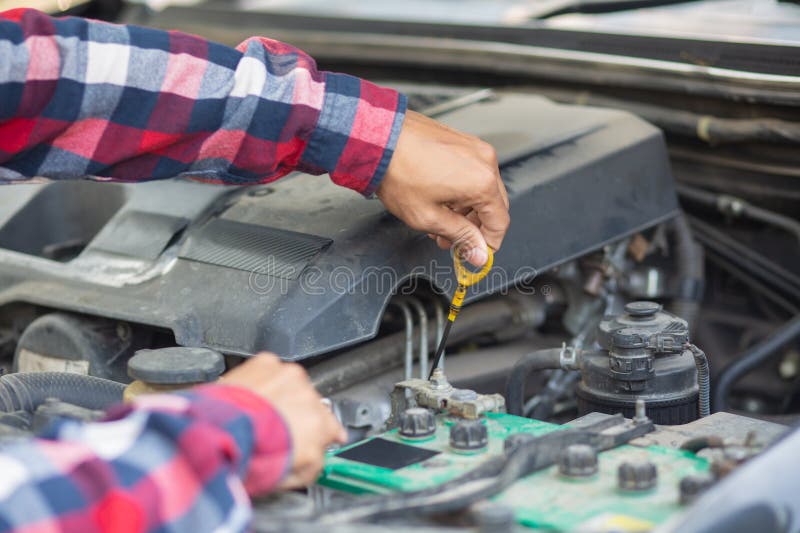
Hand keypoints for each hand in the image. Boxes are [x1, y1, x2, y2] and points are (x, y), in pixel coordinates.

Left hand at [222, 354, 346, 487]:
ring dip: (280, 396)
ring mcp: (288, 376)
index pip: (332, 427)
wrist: (221, 431)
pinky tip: (250, 397)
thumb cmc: (252, 452)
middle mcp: (309, 395)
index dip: (324, 434)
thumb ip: (313, 464)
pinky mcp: (266, 363)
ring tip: (260, 412)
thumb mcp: (292, 474)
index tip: (317, 438)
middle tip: (276, 430)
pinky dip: (262, 381)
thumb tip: (314, 459)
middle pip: (310, 404)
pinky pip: (270, 371)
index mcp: (319, 424)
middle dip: (296, 415)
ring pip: (290, 386)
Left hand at [377, 110, 509, 265]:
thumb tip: (479, 252)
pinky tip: (440, 200)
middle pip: (493, 205)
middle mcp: (484, 161)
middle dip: (474, 227)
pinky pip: (471, 172)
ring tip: (440, 222)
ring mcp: (473, 147)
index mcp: (481, 181)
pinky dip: (461, 190)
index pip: (500, 221)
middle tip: (452, 242)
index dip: (489, 243)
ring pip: (481, 189)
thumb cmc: (398, 172)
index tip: (477, 254)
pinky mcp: (461, 141)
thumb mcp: (428, 217)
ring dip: (466, 210)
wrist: (378, 139)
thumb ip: (460, 236)